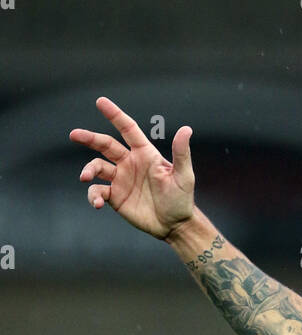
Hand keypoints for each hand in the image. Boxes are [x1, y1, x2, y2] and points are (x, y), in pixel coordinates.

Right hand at [69, 96, 194, 239]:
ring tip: (85, 177)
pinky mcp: (115, 197)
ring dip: (89, 170)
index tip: (100, 102)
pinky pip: (98, 191)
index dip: (114, 115)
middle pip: (105, 145)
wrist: (175, 225)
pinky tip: (97, 203)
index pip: (127, 129)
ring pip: (97, 167)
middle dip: (89, 138)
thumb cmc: (182, 199)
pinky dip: (93, 195)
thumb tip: (186, 129)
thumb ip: (181, 153)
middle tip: (74, 135)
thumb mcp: (184, 176)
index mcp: (144, 153)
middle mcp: (129, 163)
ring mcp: (120, 179)